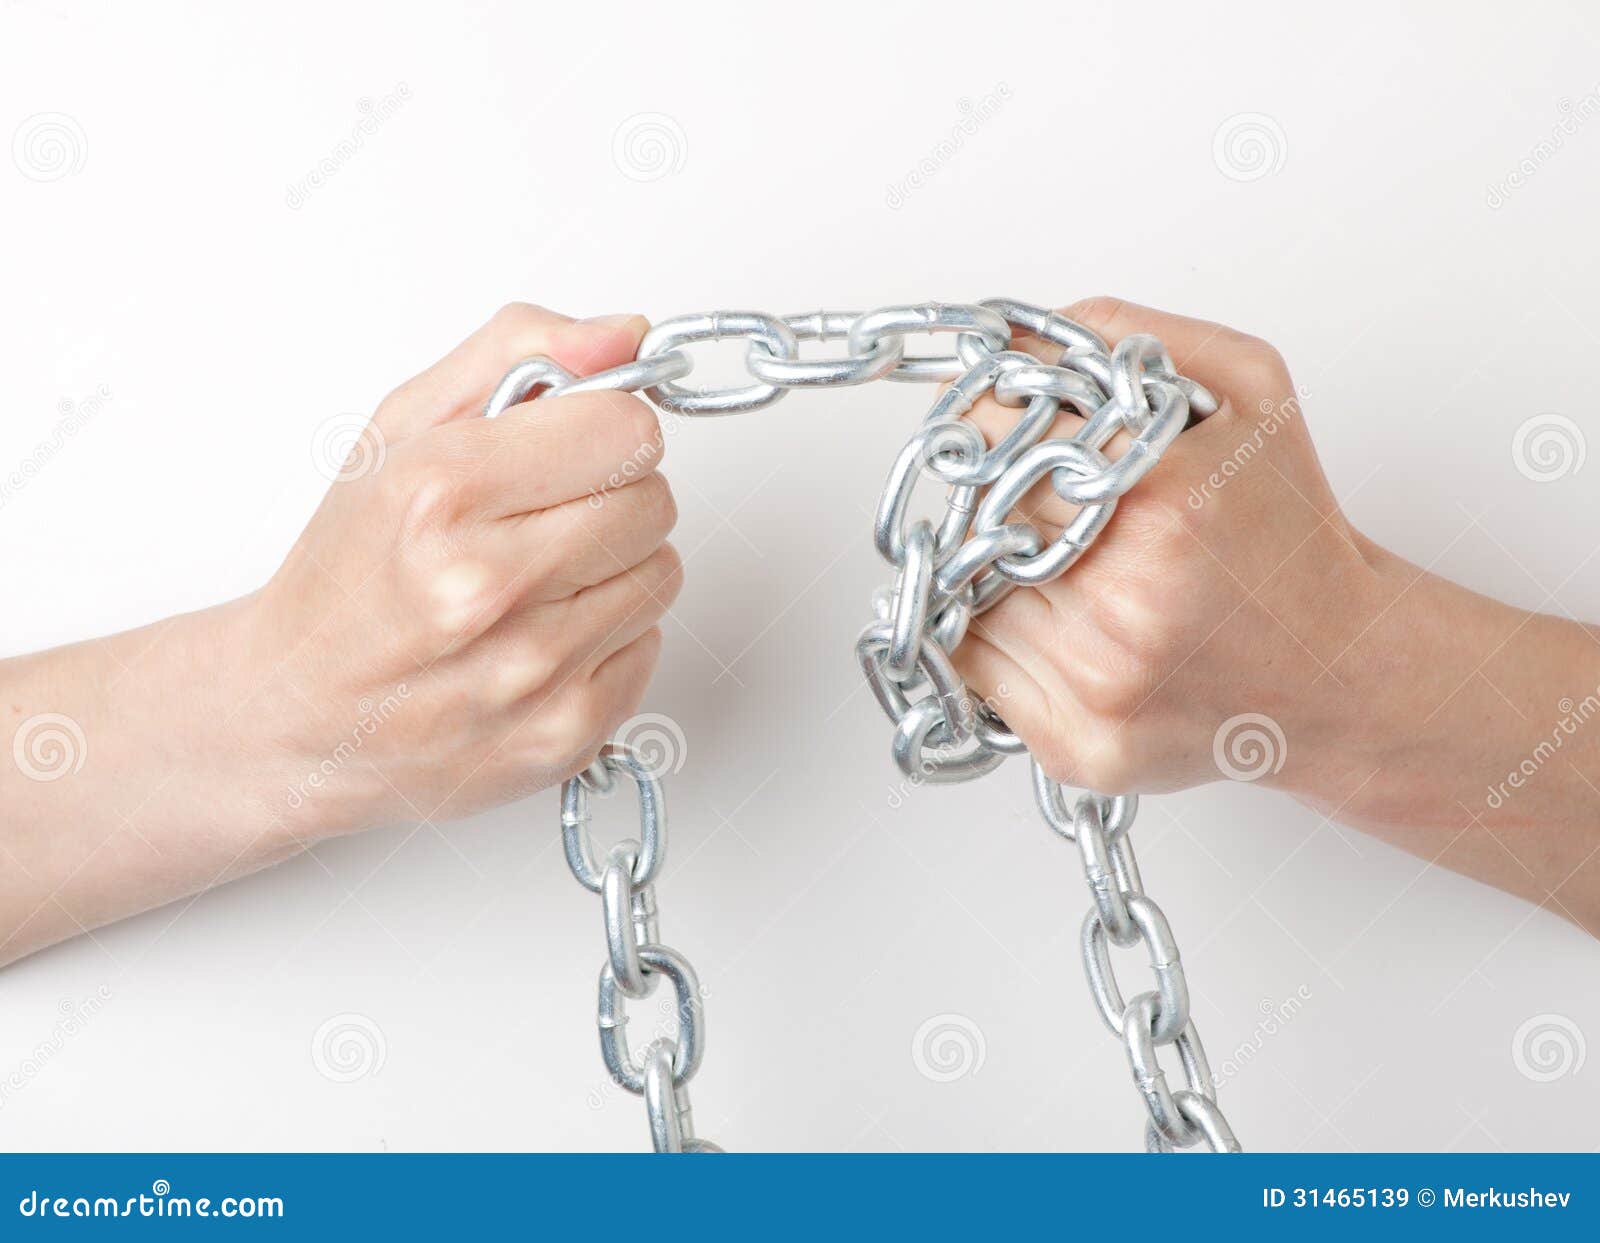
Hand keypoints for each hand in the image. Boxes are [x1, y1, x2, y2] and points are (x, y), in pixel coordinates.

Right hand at [0, 304, 679, 963]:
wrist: (294, 716)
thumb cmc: (348, 574)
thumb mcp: (401, 430)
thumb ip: (518, 354)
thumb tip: (628, 335)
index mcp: (439, 492)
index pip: (626, 429)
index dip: (602, 429)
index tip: (567, 445)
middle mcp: (486, 584)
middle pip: (654, 500)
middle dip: (609, 495)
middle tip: (540, 517)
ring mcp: (529, 668)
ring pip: (662, 573)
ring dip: (613, 567)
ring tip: (536, 579)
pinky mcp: (562, 732)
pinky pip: (649, 645)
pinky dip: (609, 636)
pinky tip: (539, 636)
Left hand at [953, 296, 1359, 795]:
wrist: (1338, 672)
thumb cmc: (1290, 535)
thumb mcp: (1249, 390)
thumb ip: (1131, 336)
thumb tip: (1013, 336)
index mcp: (1163, 509)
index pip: (993, 442)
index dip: (984, 421)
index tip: (995, 421)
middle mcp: (1126, 608)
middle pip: (973, 524)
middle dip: (989, 498)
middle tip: (1029, 495)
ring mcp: (1097, 689)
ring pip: (966, 600)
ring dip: (991, 573)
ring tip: (1065, 566)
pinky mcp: (1077, 747)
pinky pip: (976, 669)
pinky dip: (997, 636)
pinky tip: (1061, 622)